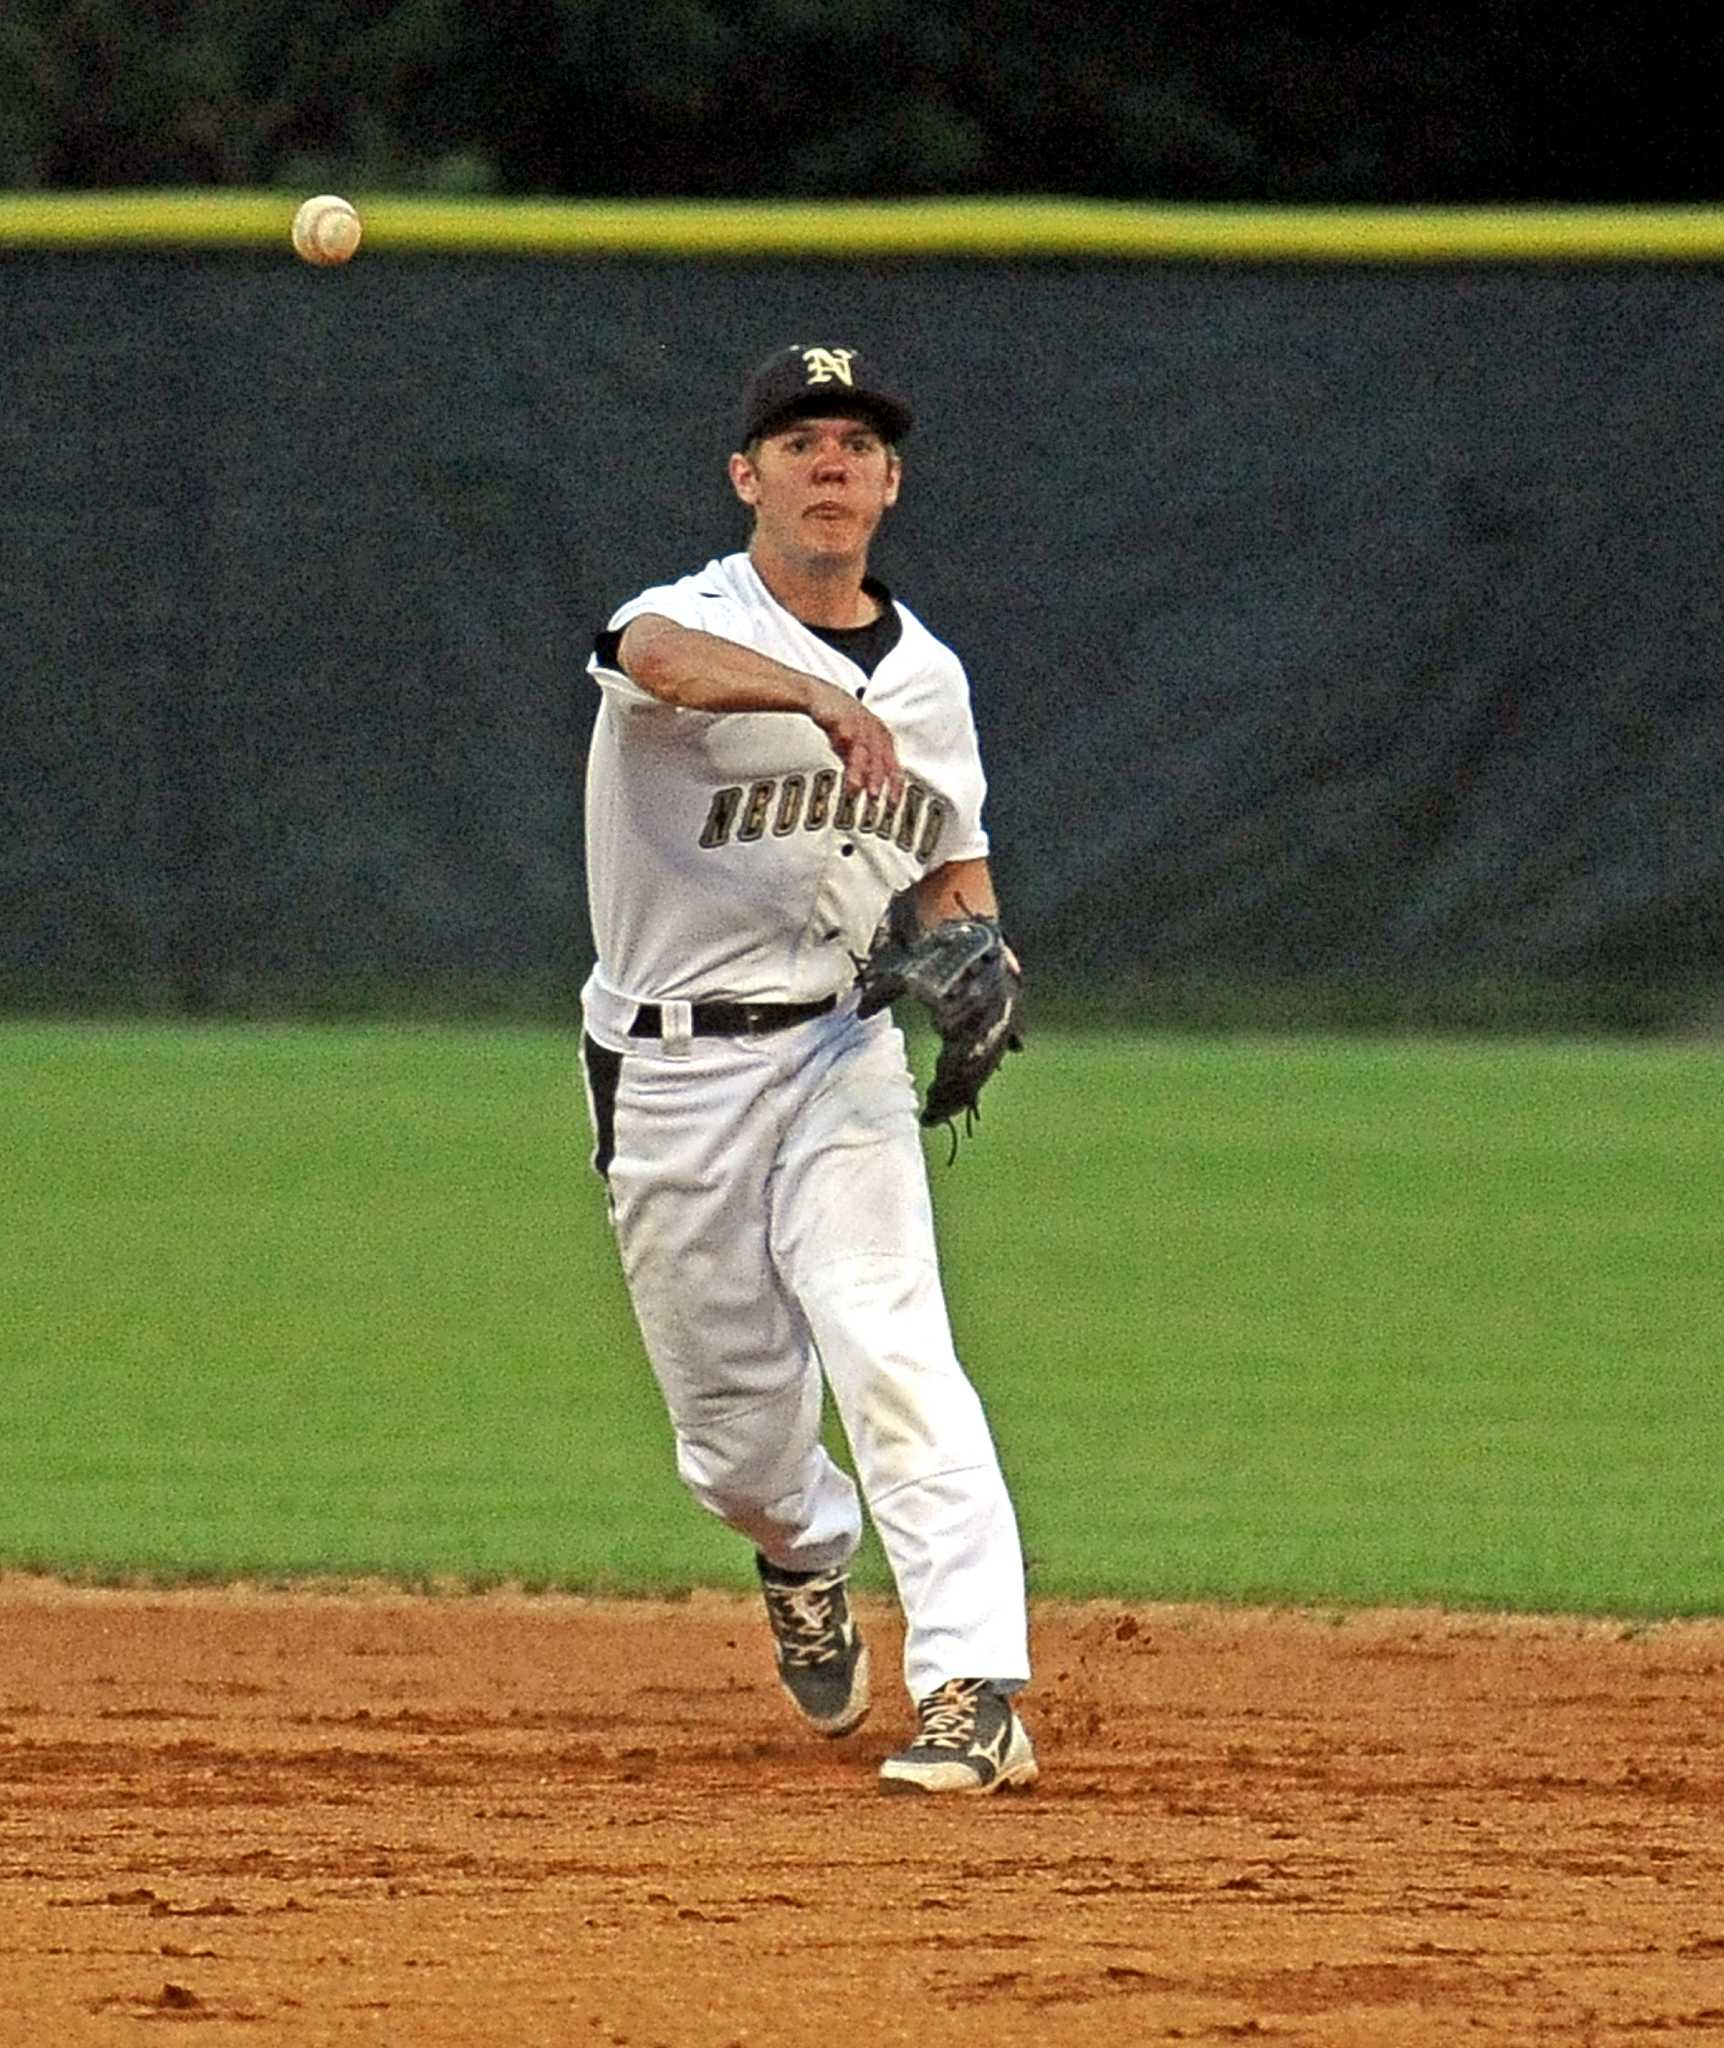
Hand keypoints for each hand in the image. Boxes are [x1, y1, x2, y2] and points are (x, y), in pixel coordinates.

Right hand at [807, 679, 902, 800]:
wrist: (823, 697)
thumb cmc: (843, 722)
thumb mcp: (855, 748)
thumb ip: (862, 768)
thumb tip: (867, 789)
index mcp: (882, 740)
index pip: (893, 766)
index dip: (895, 785)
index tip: (893, 803)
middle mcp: (873, 732)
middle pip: (878, 758)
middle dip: (876, 778)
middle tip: (874, 796)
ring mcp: (858, 724)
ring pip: (862, 748)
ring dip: (859, 767)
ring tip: (855, 785)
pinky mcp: (842, 715)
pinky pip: (845, 728)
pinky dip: (844, 737)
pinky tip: (842, 745)